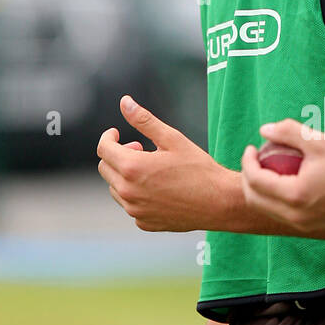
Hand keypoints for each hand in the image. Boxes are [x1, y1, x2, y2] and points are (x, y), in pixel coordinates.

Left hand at [97, 95, 233, 231]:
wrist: (220, 202)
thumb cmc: (199, 168)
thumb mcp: (172, 139)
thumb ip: (144, 120)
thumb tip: (124, 101)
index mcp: (132, 167)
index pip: (103, 149)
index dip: (109, 137)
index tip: (118, 133)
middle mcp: (128, 192)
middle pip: (105, 168)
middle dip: (118, 155)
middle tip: (141, 149)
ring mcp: (135, 210)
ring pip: (116, 188)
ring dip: (126, 176)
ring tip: (152, 170)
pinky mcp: (144, 223)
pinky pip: (131, 205)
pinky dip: (137, 195)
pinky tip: (159, 189)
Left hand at [240, 118, 324, 236]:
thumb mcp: (320, 142)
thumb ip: (289, 132)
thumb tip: (264, 129)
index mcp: (293, 195)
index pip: (255, 179)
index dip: (248, 161)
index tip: (252, 147)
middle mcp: (293, 215)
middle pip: (254, 198)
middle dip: (248, 177)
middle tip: (254, 159)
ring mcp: (300, 224)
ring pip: (265, 208)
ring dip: (259, 189)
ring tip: (266, 169)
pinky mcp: (308, 227)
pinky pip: (279, 213)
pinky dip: (273, 198)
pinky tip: (283, 182)